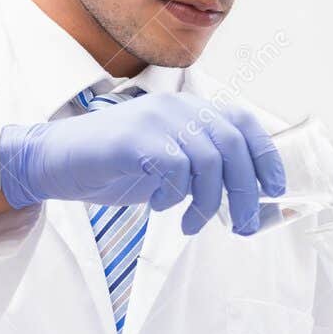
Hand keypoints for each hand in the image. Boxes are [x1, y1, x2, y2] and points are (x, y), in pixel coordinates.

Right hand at [0, 91, 285, 234]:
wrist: (56, 162)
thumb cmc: (115, 167)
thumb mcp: (170, 167)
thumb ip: (205, 173)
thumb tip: (251, 202)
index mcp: (190, 110)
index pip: (244, 122)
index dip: (267, 155)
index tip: (276, 190)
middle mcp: (178, 108)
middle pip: (232, 145)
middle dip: (245, 192)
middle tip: (244, 225)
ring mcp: (155, 120)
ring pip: (208, 160)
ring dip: (208, 202)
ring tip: (191, 224)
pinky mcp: (135, 139)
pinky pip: (174, 169)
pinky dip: (173, 195)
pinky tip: (158, 206)